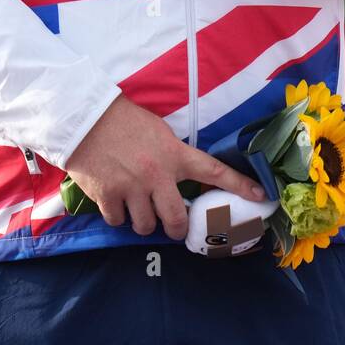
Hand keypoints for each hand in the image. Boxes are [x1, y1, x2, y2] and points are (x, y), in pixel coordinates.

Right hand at [65, 94, 266, 239]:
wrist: (85, 116)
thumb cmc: (123, 121)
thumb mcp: (157, 132)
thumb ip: (172, 156)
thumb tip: (179, 181)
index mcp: (173, 153)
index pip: (213, 171)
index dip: (238, 186)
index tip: (260, 197)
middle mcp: (156, 174)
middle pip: (176, 220)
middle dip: (176, 228)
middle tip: (171, 224)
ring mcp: (131, 187)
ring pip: (146, 226)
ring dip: (142, 220)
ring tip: (135, 205)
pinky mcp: (107, 196)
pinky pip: (118, 222)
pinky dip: (117, 215)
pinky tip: (113, 199)